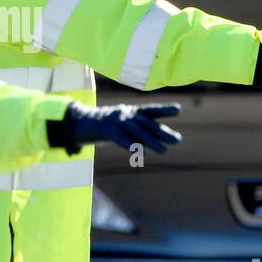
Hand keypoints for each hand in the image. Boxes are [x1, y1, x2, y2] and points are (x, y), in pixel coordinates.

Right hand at [49, 103, 182, 154]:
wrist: (82, 123)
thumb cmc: (108, 127)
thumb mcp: (125, 126)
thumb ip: (142, 132)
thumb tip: (163, 143)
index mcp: (132, 111)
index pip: (150, 110)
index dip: (164, 110)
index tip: (178, 110)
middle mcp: (125, 113)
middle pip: (146, 124)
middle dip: (162, 132)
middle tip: (177, 141)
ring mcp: (116, 120)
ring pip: (136, 131)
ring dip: (151, 141)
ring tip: (163, 151)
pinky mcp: (106, 130)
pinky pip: (121, 138)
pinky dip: (131, 145)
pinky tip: (140, 152)